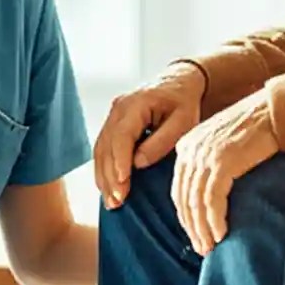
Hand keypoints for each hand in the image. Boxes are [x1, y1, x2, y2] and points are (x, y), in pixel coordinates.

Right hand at [94, 63, 205, 209]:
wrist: (177, 82)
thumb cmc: (183, 102)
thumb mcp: (184, 121)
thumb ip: (162, 141)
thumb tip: (139, 163)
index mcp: (135, 104)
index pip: (121, 136)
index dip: (120, 162)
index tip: (123, 185)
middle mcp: (118, 109)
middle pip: (106, 146)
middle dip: (110, 176)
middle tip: (117, 202)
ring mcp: (112, 116)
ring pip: (100, 150)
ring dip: (104, 177)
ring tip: (112, 202)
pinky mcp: (112, 125)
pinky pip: (103, 149)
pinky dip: (104, 170)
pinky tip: (109, 189)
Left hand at [172, 90, 278, 255]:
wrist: (273, 111)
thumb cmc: (253, 128)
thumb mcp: (221, 142)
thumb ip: (208, 162)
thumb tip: (207, 196)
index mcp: (186, 146)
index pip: (179, 189)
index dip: (186, 216)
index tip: (196, 234)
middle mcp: (190, 150)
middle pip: (184, 198)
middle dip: (192, 228)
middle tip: (202, 248)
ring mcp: (205, 156)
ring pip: (196, 203)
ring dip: (203, 230)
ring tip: (211, 247)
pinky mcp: (222, 163)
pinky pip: (212, 200)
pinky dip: (215, 221)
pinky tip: (222, 235)